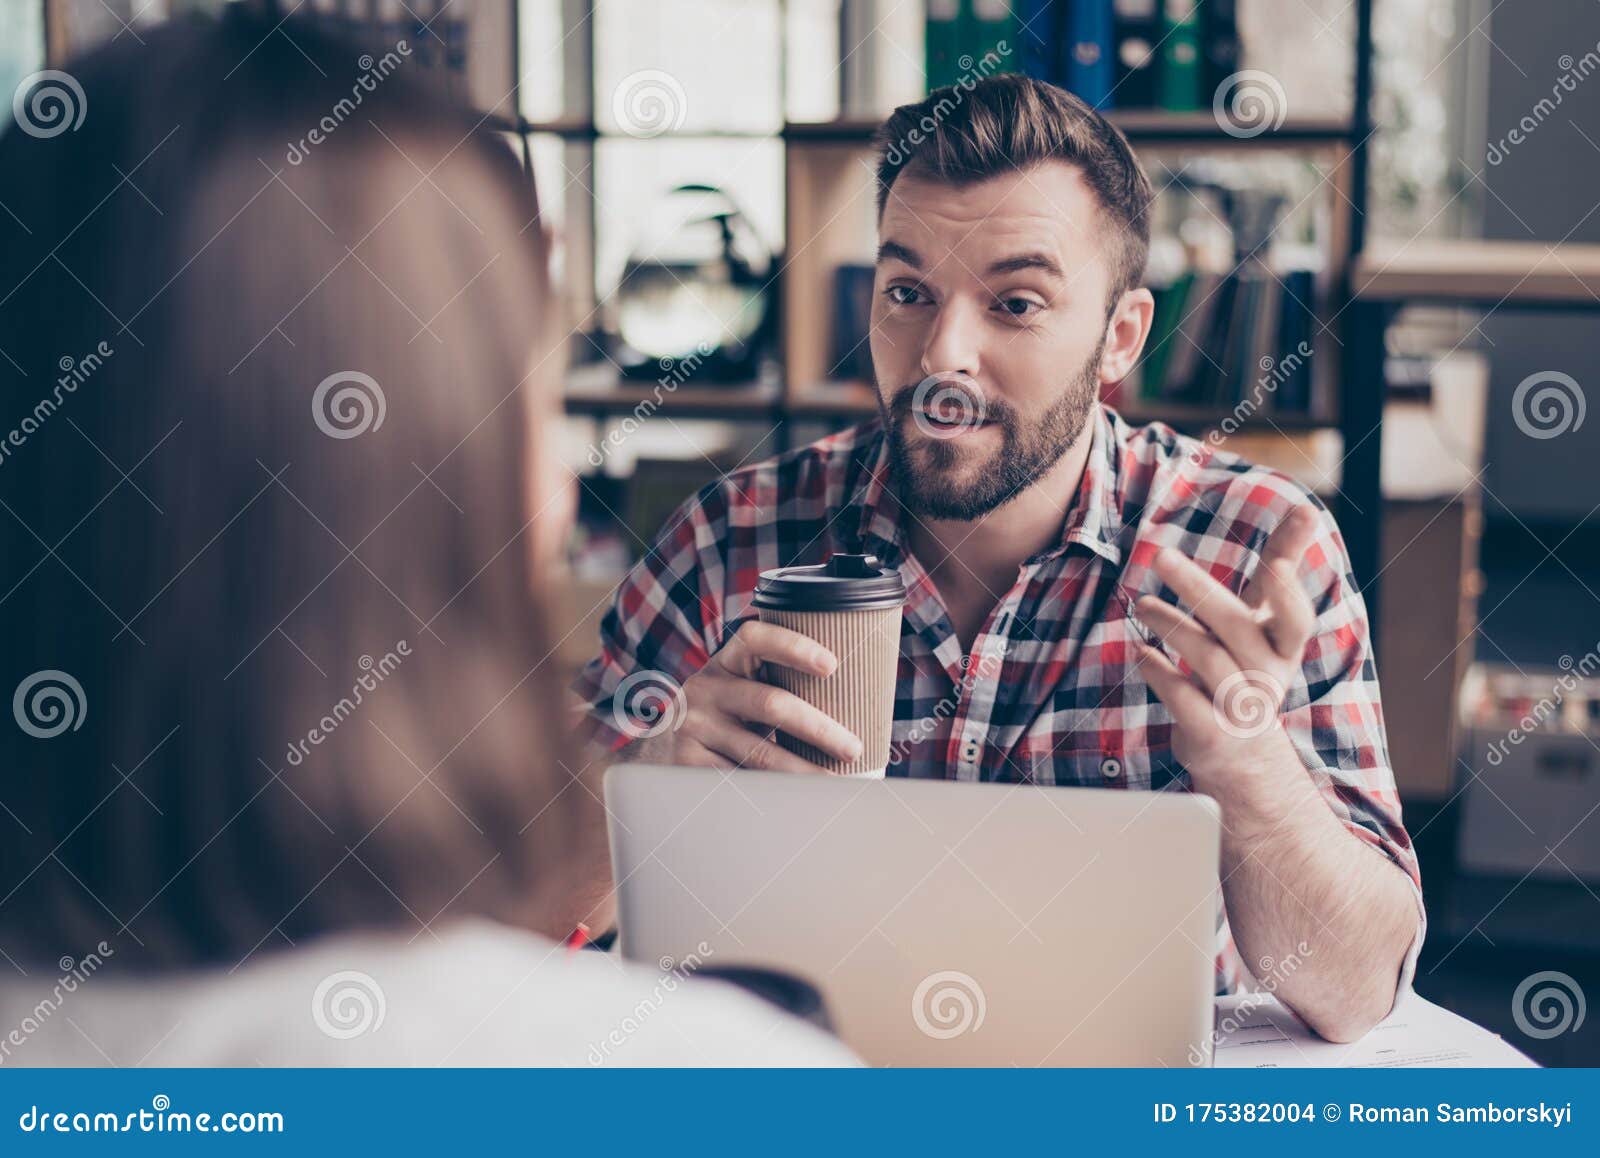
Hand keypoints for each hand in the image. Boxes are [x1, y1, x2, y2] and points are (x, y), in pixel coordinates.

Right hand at [633, 620, 862, 773]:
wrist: (661, 752)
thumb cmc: (725, 718)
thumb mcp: (740, 690)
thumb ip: (778, 686)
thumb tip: (860, 704)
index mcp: (726, 662)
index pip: (754, 638)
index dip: (793, 646)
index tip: (832, 665)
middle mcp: (706, 688)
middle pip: (771, 703)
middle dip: (819, 728)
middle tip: (853, 749)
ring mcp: (695, 727)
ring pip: (761, 753)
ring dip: (806, 771)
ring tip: (838, 784)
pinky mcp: (687, 765)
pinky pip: (741, 782)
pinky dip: (776, 794)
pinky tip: (800, 802)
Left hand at [1131, 505, 1319, 799]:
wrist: (1245, 758)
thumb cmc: (1253, 667)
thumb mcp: (1269, 621)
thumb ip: (1282, 565)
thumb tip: (1307, 507)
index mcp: (1285, 647)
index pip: (1295, 618)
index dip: (1287, 593)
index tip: (1276, 565)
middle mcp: (1268, 677)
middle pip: (1234, 627)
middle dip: (1196, 588)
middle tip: (1159, 555)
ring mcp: (1240, 708)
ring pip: (1203, 657)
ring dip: (1167, 623)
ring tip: (1139, 604)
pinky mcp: (1209, 732)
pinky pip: (1179, 695)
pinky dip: (1156, 670)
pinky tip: (1140, 651)